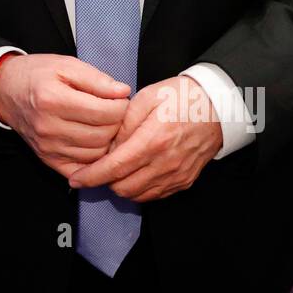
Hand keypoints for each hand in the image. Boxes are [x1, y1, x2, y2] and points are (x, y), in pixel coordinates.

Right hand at [0, 52, 130, 179]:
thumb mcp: (66, 65)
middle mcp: (49, 127)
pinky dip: (96, 157)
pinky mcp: (49, 160)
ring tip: (104, 123)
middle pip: (104, 135)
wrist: (7, 92)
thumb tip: (123, 92)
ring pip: (98, 153)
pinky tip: (95, 142)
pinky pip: (84, 168)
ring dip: (109, 140)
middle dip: (117, 122)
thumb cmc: (38, 74)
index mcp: (53, 99)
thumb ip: (96, 79)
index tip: (119, 98)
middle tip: (114, 110)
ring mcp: (48, 147)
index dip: (121, 104)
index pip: (105, 112)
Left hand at [66, 75, 221, 201]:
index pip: (114, 168)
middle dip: (104, 181)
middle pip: (123, 187)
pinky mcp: (184, 181)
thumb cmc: (179, 97)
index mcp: (153, 140)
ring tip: (115, 169)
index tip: (75, 180)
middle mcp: (165, 163)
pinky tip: (135, 173)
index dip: (91, 177)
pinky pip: (154, 195)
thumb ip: (122, 124)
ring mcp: (176, 175)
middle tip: (96, 168)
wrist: (217, 106)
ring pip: (137, 195)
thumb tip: (107, 148)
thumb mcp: (145, 98)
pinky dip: (139, 189)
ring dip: (121, 186)